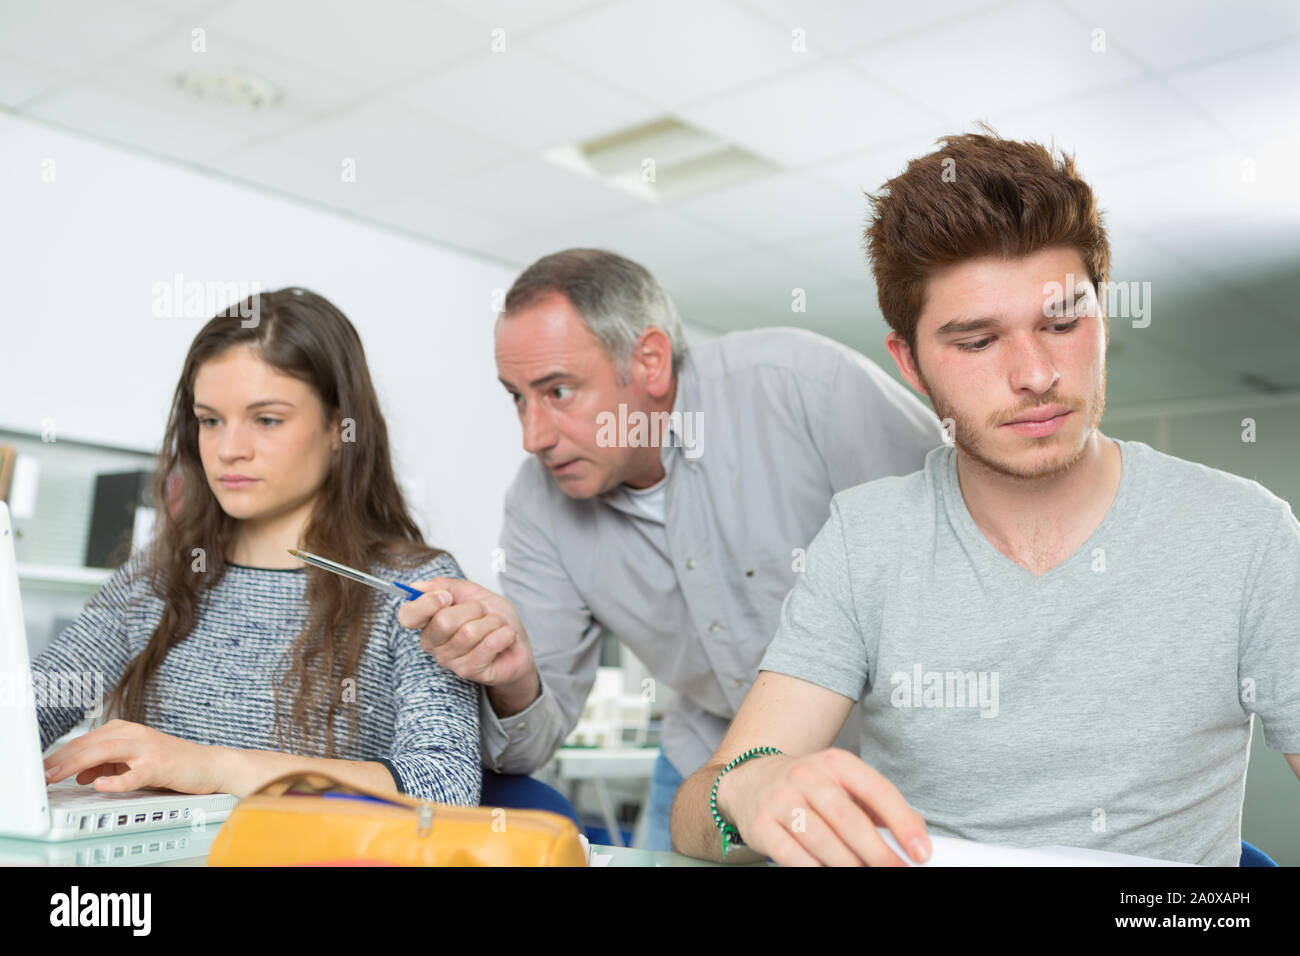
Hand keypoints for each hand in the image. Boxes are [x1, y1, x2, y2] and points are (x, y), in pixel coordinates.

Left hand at [43, 719, 226, 794]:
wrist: (207, 764)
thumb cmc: (171, 762)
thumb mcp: (133, 760)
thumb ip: (106, 763)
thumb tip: (78, 773)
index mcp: (125, 730)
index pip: (84, 741)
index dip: (59, 755)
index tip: (40, 768)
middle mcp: (133, 734)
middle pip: (89, 744)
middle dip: (61, 760)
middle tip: (41, 775)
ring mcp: (147, 749)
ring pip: (105, 753)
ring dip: (77, 765)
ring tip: (57, 777)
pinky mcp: (160, 766)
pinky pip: (134, 774)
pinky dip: (116, 780)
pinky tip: (100, 785)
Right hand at [396, 577, 536, 690]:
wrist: (516, 642)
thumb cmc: (492, 618)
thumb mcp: (470, 592)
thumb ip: (444, 586)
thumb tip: (417, 587)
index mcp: (428, 622)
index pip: (407, 615)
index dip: (428, 603)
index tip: (447, 597)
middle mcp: (433, 643)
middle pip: (444, 621)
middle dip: (474, 609)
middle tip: (483, 613)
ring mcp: (449, 660)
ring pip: (469, 632)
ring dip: (492, 622)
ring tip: (495, 626)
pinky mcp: (468, 671)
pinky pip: (488, 645)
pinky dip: (503, 634)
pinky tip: (503, 638)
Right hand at [715, 747, 929, 866]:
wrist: (751, 781)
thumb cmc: (809, 788)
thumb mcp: (844, 784)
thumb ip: (878, 807)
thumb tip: (916, 836)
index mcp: (836, 763)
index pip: (877, 790)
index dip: (902, 823)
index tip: (920, 852)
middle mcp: (806, 776)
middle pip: (848, 820)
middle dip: (878, 854)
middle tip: (896, 870)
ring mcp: (780, 800)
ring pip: (820, 841)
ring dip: (848, 866)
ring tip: (863, 874)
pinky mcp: (761, 824)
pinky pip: (791, 855)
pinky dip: (814, 869)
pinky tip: (827, 872)